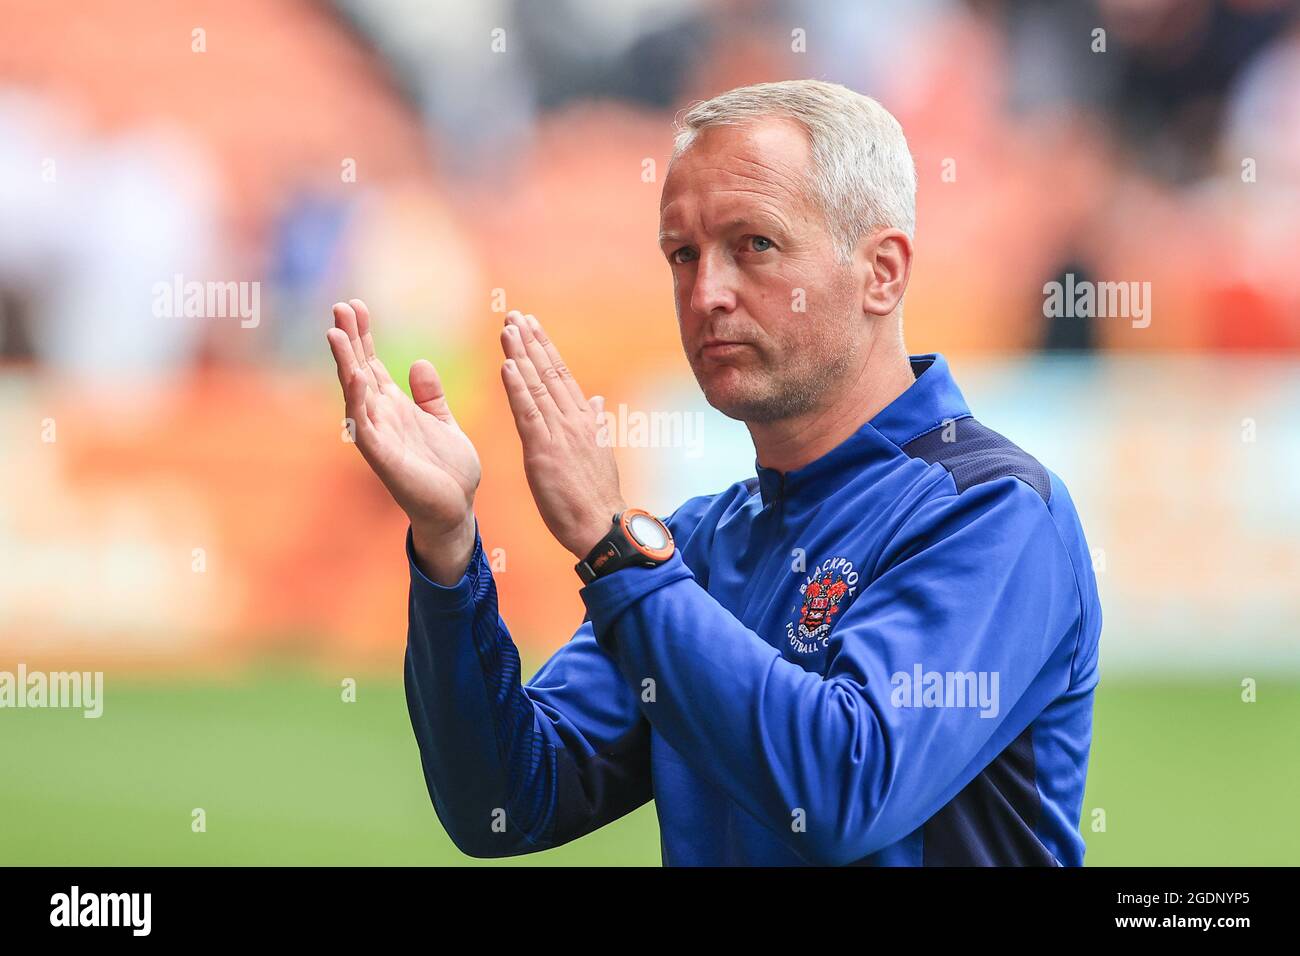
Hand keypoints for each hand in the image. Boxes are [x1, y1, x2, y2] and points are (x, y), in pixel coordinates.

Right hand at [326, 299, 480, 584]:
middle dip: (350, 339)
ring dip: (345, 363)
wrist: (457, 510)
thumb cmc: (449, 470)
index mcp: (396, 407)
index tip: (356, 305)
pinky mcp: (383, 457)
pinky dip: (359, 400)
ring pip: (355, 394)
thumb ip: (431, 396)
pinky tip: (358, 376)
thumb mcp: (444, 422)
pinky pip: (365, 425)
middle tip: (340, 305)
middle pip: (359, 371)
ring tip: (336, 332)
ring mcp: (379, 436)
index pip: (373, 364)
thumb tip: (420, 362)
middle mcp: (381, 417)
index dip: (363, 336)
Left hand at [498, 310, 625, 558]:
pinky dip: (516, 387)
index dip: (545, 348)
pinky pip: (528, 412)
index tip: (532, 325)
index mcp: (584, 420)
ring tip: (507, 328)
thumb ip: (595, 423)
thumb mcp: (600, 452)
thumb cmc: (597, 495)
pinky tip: (507, 365)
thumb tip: (596, 400)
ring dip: (520, 354)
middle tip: (514, 314)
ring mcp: (559, 433)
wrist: (601, 525)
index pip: (562, 375)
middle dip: (530, 341)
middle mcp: (573, 419)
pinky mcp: (544, 450)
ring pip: (537, 385)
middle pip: (549, 372)